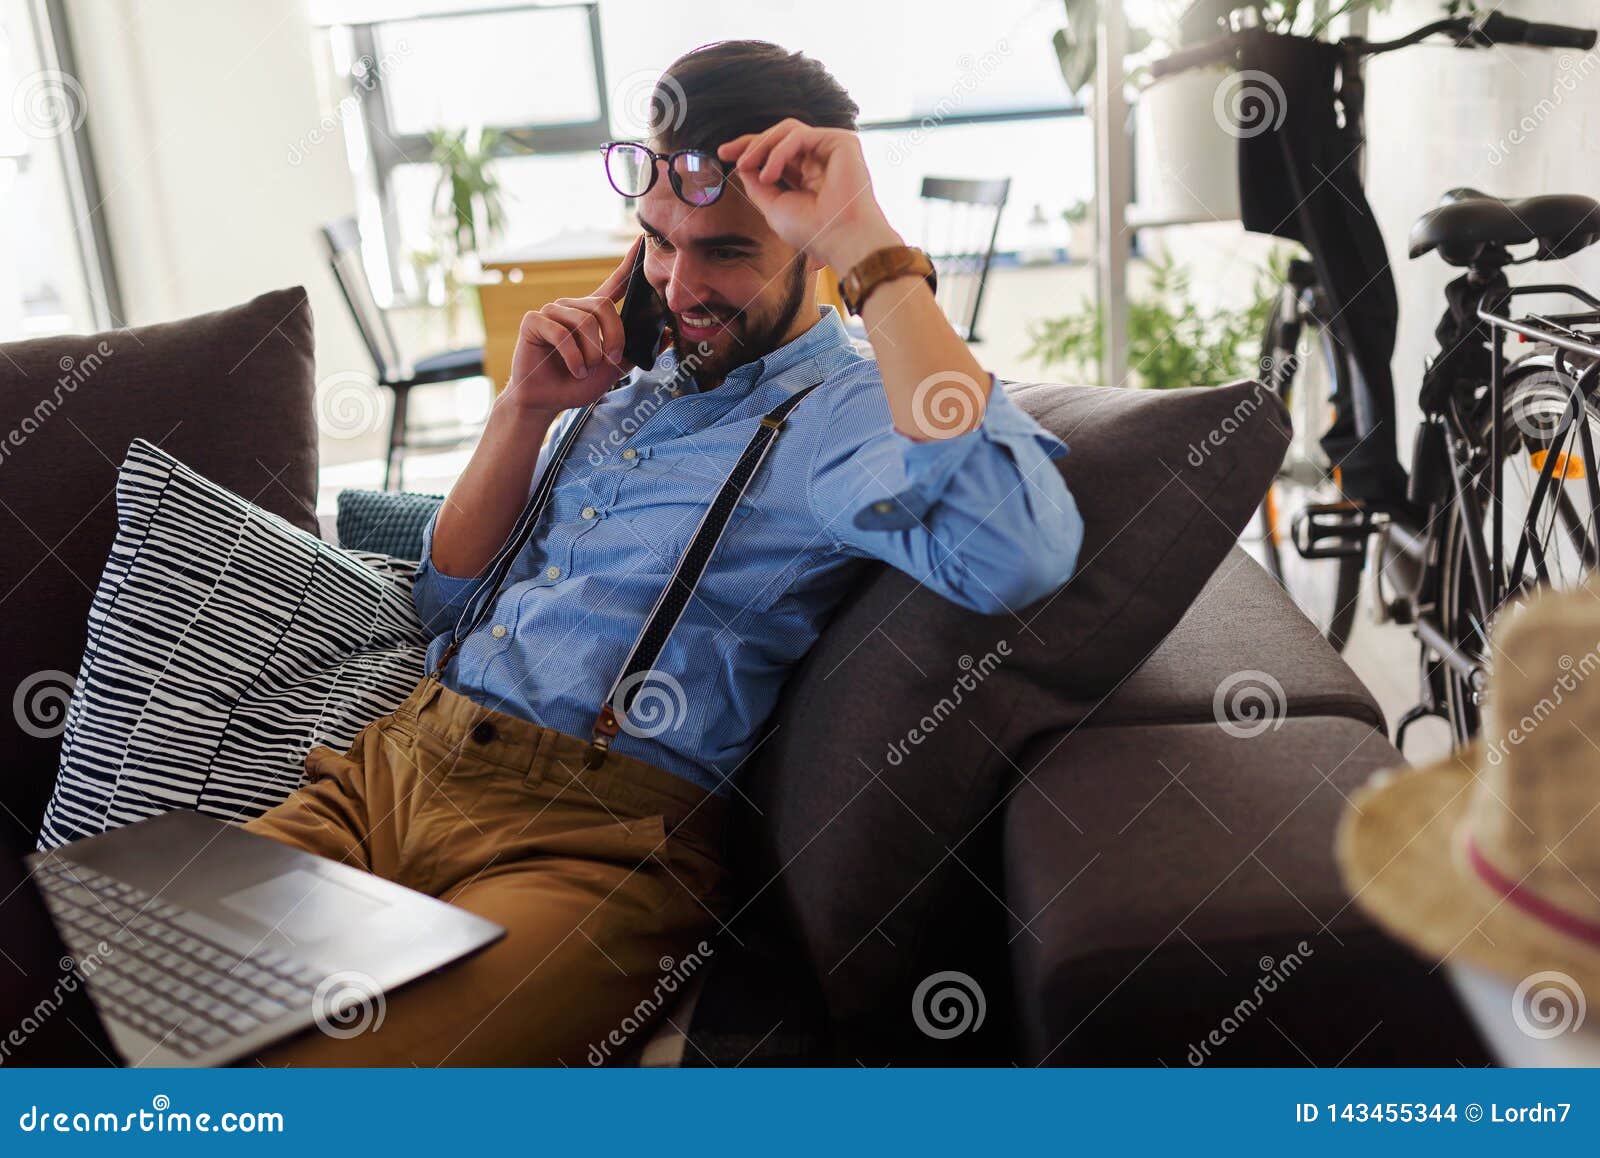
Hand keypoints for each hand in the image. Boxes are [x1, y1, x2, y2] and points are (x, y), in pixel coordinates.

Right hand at [503, 237, 637, 413]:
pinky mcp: (533, 321)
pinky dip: (573, 358)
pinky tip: (574, 370)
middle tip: (609, 360)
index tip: (642, 240)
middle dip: (613, 338)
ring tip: (585, 369)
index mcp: (592, 314)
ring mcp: (552, 311)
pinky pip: (561, 333)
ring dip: (591, 354)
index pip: (615, 283)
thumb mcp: (614, 369)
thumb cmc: (577, 384)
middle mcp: (572, 307)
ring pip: (584, 322)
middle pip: (603, 307)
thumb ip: (636, 351)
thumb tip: (666, 334)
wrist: (546, 402)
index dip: (629, 264)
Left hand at [718, 119, 902, 272]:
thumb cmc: (813, 230)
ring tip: (747, 166)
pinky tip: (769, 174)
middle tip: (729, 155)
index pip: (776, 153)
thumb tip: (742, 165)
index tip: (725, 154)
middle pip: (779, 136)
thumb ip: (757, 185)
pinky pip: (799, 135)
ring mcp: (830, 149)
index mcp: (807, 175)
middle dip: (750, 143)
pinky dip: (778, 152)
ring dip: (762, 146)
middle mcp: (819, 159)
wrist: (841, 238)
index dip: (750, 150)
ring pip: (787, 130)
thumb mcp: (774, 207)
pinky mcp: (841, 141)